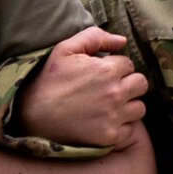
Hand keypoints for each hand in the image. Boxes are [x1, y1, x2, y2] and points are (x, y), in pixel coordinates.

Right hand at [18, 28, 148, 147]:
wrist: (31, 116)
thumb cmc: (48, 80)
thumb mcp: (64, 50)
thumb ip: (94, 37)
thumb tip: (121, 40)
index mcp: (107, 70)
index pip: (128, 64)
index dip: (115, 67)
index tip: (101, 74)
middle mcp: (115, 93)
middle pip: (141, 84)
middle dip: (128, 84)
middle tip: (110, 88)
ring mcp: (114, 116)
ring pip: (139, 107)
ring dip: (129, 105)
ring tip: (110, 106)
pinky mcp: (110, 136)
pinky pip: (130, 130)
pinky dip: (122, 126)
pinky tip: (105, 122)